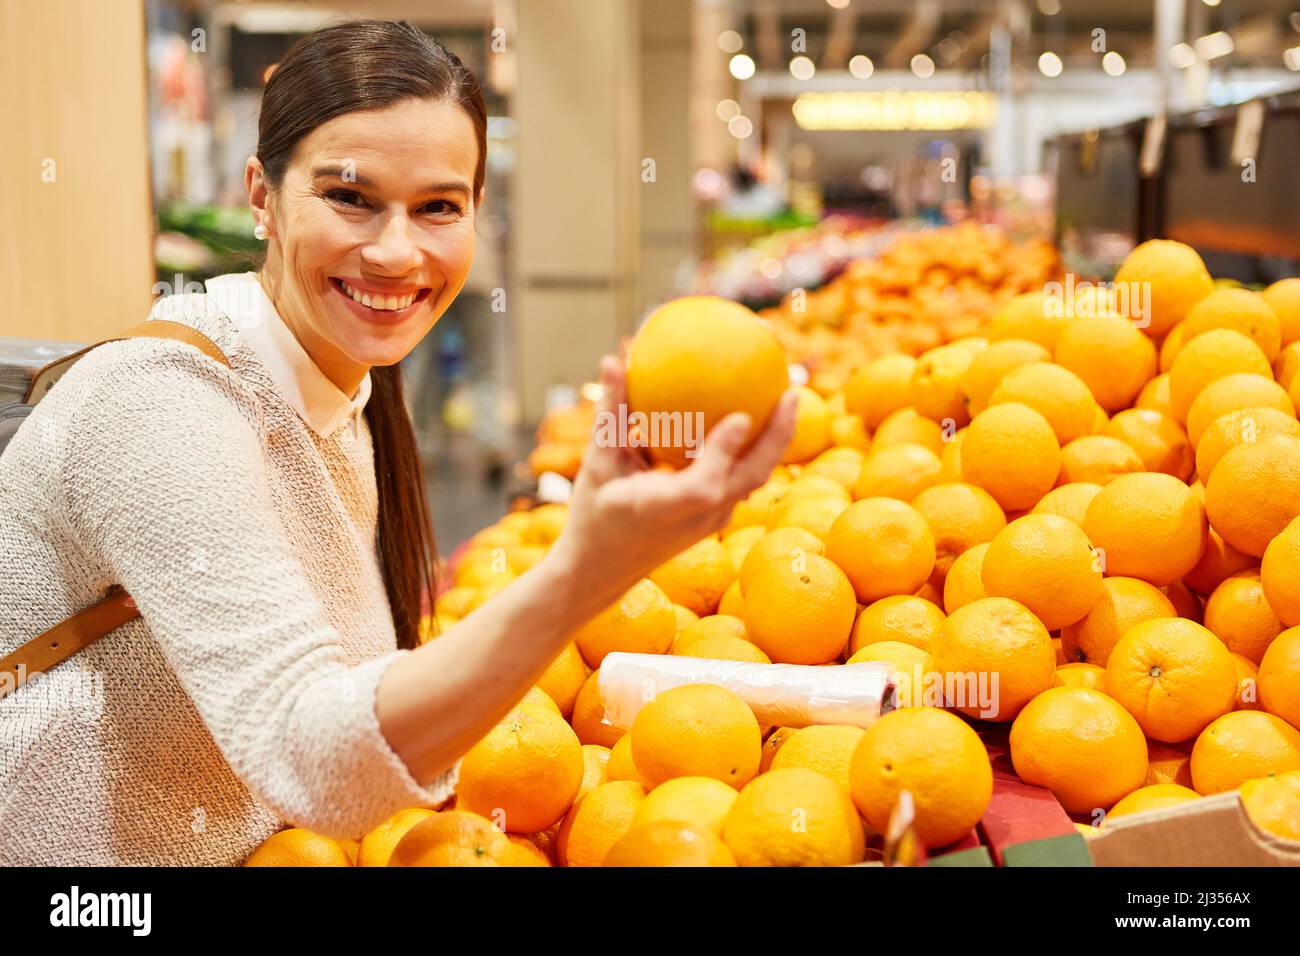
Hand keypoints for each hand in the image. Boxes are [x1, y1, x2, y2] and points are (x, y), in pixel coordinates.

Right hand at [549, 355, 797, 609]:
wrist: (604, 569)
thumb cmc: (595, 514)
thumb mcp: (597, 463)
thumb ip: (611, 414)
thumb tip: (610, 360)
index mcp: (664, 505)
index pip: (704, 484)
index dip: (724, 451)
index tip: (740, 417)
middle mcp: (698, 515)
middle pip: (752, 477)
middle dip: (778, 437)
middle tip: (790, 393)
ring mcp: (712, 520)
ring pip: (754, 480)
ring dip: (776, 443)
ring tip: (787, 400)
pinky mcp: (715, 517)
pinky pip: (742, 480)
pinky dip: (755, 451)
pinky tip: (757, 419)